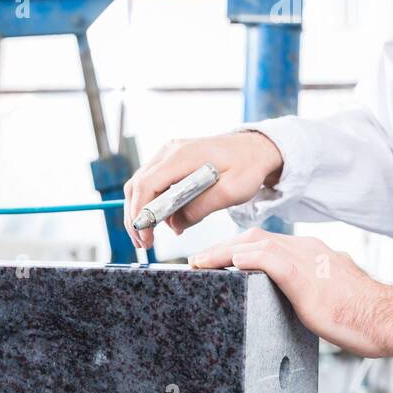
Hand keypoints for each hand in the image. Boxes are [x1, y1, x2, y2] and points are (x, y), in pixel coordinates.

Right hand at [123, 131, 283, 248]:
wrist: (257, 148)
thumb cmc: (249, 166)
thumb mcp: (231, 192)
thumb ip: (200, 208)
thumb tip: (175, 225)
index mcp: (183, 156)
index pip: (146, 185)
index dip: (140, 214)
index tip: (144, 238)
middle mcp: (171, 151)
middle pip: (137, 185)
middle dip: (135, 217)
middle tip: (143, 243)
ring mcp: (170, 153)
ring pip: (142, 184)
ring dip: (143, 211)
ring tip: (152, 236)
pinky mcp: (174, 159)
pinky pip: (154, 182)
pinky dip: (154, 203)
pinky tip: (167, 220)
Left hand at [189, 229, 392, 360]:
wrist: (385, 318)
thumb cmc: (362, 313)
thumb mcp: (329, 293)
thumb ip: (308, 288)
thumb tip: (292, 299)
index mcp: (313, 253)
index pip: (267, 241)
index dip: (239, 247)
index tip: (218, 258)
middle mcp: (308, 250)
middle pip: (256, 237)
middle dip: (224, 246)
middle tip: (199, 260)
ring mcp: (307, 261)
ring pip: (256, 244)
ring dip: (222, 252)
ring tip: (200, 263)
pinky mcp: (305, 278)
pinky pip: (268, 260)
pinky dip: (244, 259)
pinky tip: (227, 264)